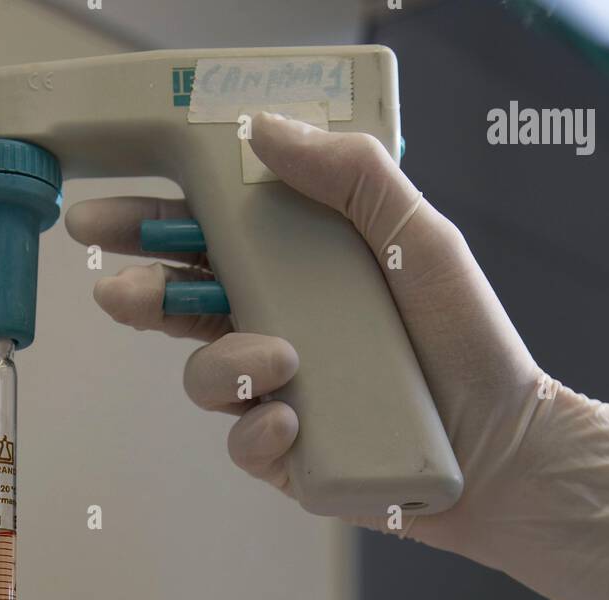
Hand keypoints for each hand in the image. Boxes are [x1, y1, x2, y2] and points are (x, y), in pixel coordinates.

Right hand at [67, 113, 608, 599]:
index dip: (153, 225)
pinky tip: (293, 422)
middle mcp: (283, 331)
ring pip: (206, 379)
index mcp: (302, 274)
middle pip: (185, 309)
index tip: (102, 213)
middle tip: (118, 290)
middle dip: (142, 295)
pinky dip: (259, 432)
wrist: (506, 449)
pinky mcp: (292, 461)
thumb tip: (265, 130)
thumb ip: (352, 176)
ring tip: (280, 361)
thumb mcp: (420, 239)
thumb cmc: (468, 342)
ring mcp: (282, 399)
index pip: (211, 240)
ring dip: (224, 367)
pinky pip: (245, 445)